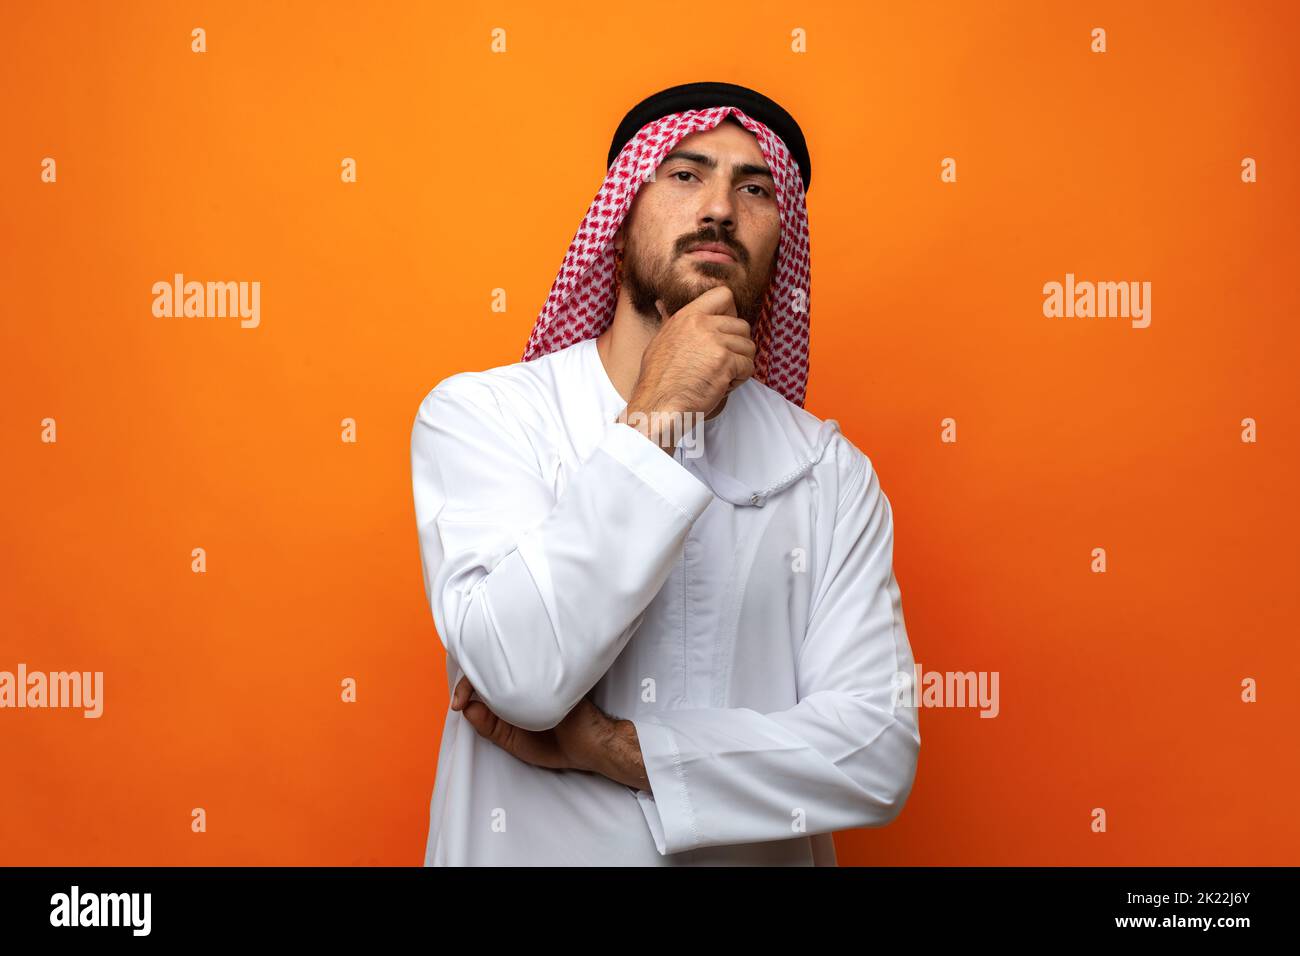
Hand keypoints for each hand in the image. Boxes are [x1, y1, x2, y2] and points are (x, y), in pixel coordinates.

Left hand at [450, 675, 612, 773]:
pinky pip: (530, 663)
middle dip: (472, 679)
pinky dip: (516, 665)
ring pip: (508, 663)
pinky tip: (504, 670)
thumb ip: (491, 728)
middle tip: (462, 697)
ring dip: (491, 670)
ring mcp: (541, 674)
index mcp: (513, 700)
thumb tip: (465, 707)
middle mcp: (525, 684)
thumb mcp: (517, 743)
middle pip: (491, 669)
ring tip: (479, 680)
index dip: (466, 688)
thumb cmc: (562, 745)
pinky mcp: (555, 669)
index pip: (482, 685)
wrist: (600, 743)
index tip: (458, 703)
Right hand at [621, 285, 754, 449]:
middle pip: (742, 326)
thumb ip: (670, 322)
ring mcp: (715, 342)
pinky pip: (748, 367)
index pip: (724, 295)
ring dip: (739, 365)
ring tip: (720, 377)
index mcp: (687, 316)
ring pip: (748, 347)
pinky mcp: (725, 363)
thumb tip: (662, 305)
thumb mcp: (660, 342)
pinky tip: (721, 386)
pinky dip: (739, 380)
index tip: (724, 333)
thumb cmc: (658, 381)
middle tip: (721, 365)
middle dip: (738, 347)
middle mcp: (702, 324)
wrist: (658, 406)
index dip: (731, 313)